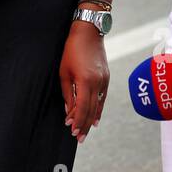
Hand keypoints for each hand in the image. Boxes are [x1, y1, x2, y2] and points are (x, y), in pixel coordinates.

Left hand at [60, 20, 109, 141]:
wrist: (88, 33)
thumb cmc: (71, 50)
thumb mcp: (64, 72)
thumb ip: (67, 93)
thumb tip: (69, 111)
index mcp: (86, 82)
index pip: (82, 108)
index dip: (77, 121)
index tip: (72, 131)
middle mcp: (98, 83)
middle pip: (91, 110)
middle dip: (84, 125)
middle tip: (78, 138)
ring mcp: (104, 81)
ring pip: (98, 106)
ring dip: (91, 120)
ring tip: (85, 132)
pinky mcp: (107, 78)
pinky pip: (102, 98)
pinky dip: (98, 110)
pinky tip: (96, 119)